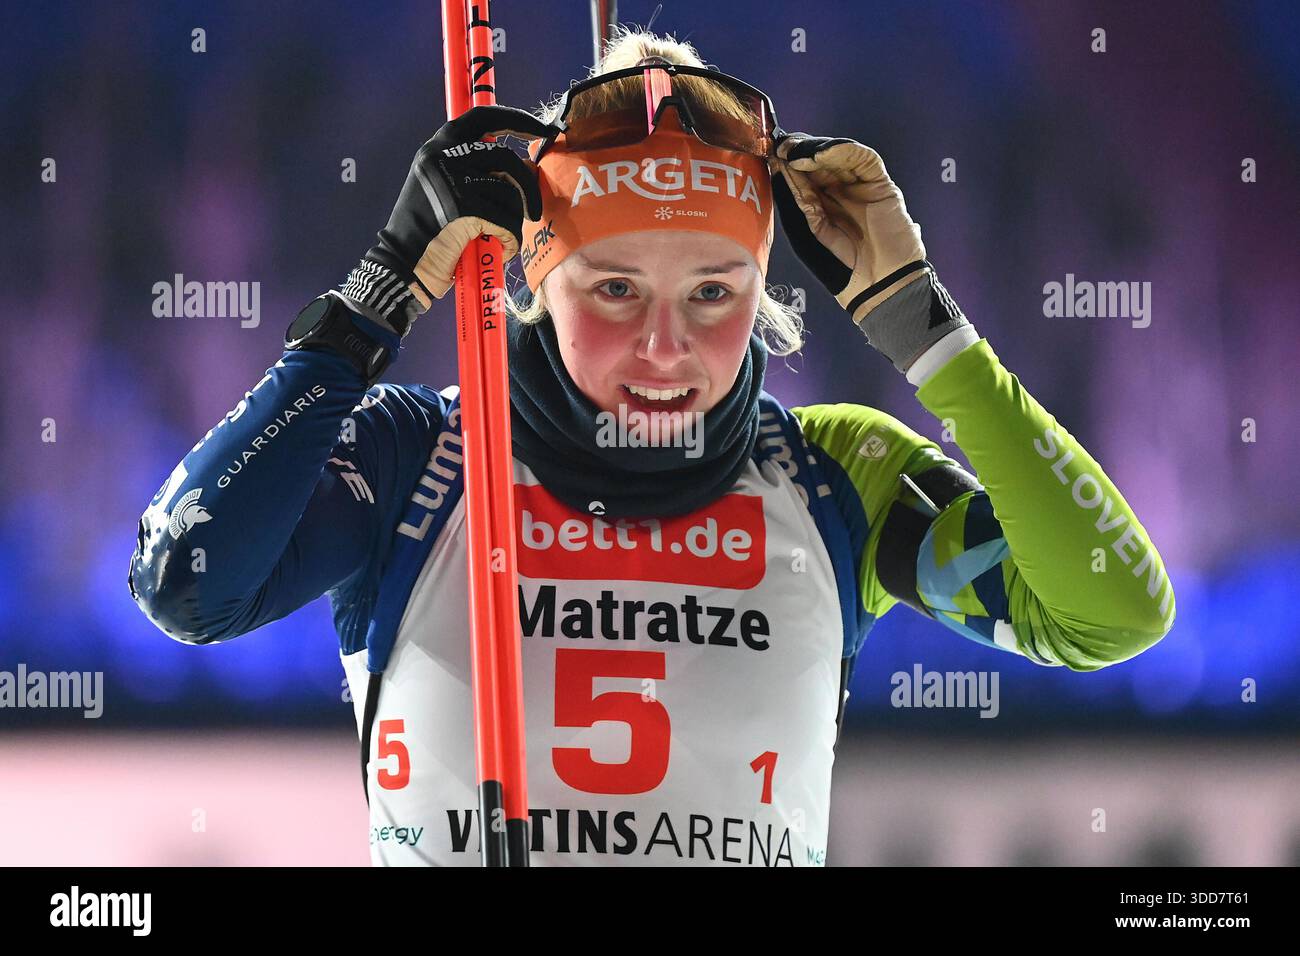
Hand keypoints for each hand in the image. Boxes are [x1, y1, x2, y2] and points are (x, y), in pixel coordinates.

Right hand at [340, 104, 558, 335]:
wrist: (403, 266)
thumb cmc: (430, 235)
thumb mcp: (445, 190)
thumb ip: (474, 171)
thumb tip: (526, 164)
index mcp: (438, 147)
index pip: (483, 117)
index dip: (518, 120)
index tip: (543, 130)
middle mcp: (442, 155)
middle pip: (506, 157)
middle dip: (528, 186)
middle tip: (535, 212)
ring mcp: (451, 178)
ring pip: (509, 192)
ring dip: (513, 222)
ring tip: (500, 240)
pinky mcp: (462, 206)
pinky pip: (506, 220)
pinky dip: (509, 240)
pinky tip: (497, 250)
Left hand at [771, 132, 968, 371]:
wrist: (877, 282)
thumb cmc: (842, 265)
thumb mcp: (814, 229)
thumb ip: (803, 201)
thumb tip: (781, 172)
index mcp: (825, 202)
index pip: (805, 173)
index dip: (788, 163)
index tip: (770, 154)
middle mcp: (844, 190)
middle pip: (821, 159)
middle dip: (799, 151)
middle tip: (780, 147)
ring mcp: (863, 185)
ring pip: (839, 155)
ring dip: (815, 149)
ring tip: (794, 152)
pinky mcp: (882, 184)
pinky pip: (863, 159)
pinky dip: (841, 151)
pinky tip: (819, 155)